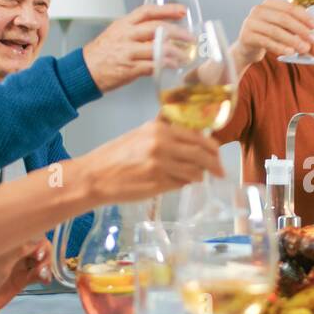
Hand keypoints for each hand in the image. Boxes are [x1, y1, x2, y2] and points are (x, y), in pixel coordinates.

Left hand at [0, 240, 49, 313]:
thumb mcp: (1, 262)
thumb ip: (21, 250)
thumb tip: (39, 240)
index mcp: (7, 244)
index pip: (31, 236)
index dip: (38, 244)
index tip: (37, 255)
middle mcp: (14, 253)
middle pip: (39, 247)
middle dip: (45, 255)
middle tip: (40, 267)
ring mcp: (18, 267)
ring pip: (41, 261)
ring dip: (46, 266)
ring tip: (42, 276)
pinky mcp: (21, 281)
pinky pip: (38, 274)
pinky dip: (45, 275)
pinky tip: (44, 280)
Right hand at [80, 118, 224, 203]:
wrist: (94, 176)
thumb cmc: (115, 156)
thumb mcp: (140, 135)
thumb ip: (164, 132)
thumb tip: (190, 132)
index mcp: (159, 129)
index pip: (198, 136)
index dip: (213, 148)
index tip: (218, 154)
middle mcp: (162, 144)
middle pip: (202, 154)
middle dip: (215, 165)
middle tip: (219, 171)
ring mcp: (161, 164)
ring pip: (194, 171)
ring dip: (199, 176)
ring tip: (195, 178)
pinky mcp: (158, 183)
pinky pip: (181, 184)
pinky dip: (184, 184)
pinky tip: (178, 183)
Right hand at [83, 4, 188, 91]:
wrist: (83, 70)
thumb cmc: (101, 54)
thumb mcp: (116, 34)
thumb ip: (136, 31)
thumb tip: (160, 33)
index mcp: (124, 24)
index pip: (148, 11)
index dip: (167, 9)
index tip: (182, 12)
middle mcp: (126, 35)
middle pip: (157, 28)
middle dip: (178, 32)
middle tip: (191, 38)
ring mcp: (128, 51)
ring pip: (157, 47)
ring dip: (175, 52)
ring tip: (186, 55)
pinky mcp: (129, 67)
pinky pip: (152, 65)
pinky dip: (165, 65)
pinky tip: (173, 66)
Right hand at [229, 0, 313, 70]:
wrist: (248, 47)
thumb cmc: (268, 34)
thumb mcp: (280, 25)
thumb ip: (294, 22)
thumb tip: (312, 27)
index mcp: (269, 3)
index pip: (289, 7)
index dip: (304, 16)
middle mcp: (258, 10)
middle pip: (283, 18)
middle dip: (300, 29)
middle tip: (312, 39)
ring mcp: (251, 22)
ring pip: (275, 31)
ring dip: (292, 40)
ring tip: (304, 48)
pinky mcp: (246, 36)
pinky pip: (266, 42)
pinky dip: (280, 47)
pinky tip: (290, 52)